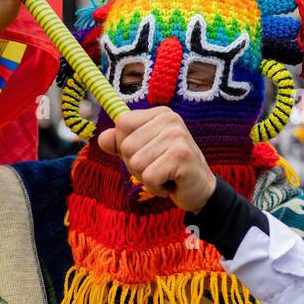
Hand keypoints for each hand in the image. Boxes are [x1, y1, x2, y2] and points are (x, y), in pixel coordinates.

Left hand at [97, 107, 216, 211]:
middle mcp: (170, 119)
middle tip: (159, 168)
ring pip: (136, 163)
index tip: (147, 153)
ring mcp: (177, 136)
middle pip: (127, 146)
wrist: (200, 190)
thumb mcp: (142, 152)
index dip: (126, 145)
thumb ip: (120, 143)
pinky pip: (149, 177)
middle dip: (137, 166)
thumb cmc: (168, 169)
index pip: (122, 123)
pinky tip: (171, 183)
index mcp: (160, 114)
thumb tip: (102, 138)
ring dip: (147, 178)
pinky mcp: (182, 156)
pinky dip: (156, 187)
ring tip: (165, 175)